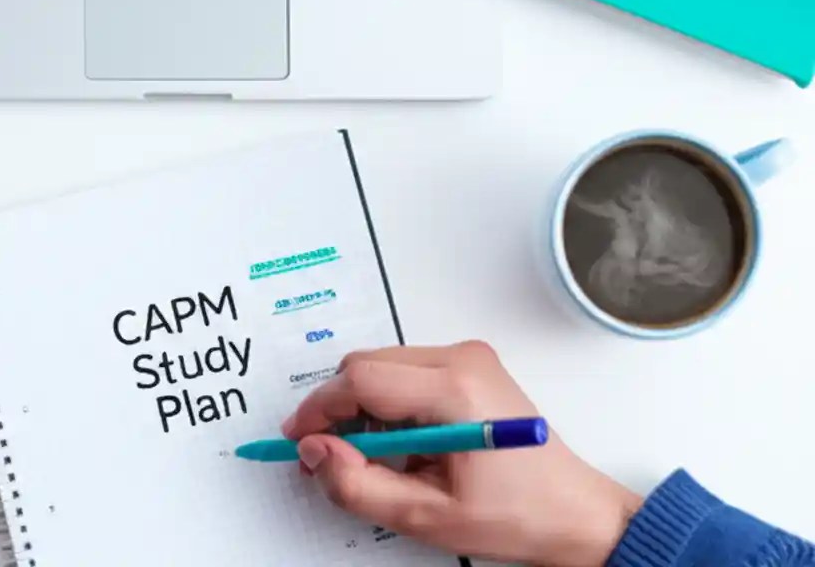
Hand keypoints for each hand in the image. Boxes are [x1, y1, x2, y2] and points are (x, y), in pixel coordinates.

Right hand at [282, 341, 642, 566]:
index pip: (360, 380)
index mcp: (455, 391)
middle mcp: (462, 361)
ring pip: (381, 367)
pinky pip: (405, 371)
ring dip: (363, 409)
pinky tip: (402, 445)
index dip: (319, 410)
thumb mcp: (428, 517)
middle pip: (366, 366)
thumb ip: (359, 485)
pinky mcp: (471, 366)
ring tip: (376, 459)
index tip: (299, 441)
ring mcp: (469, 359)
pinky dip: (387, 404)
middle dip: (337, 409)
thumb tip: (315, 452)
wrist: (576, 515)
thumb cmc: (519, 517)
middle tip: (329, 456)